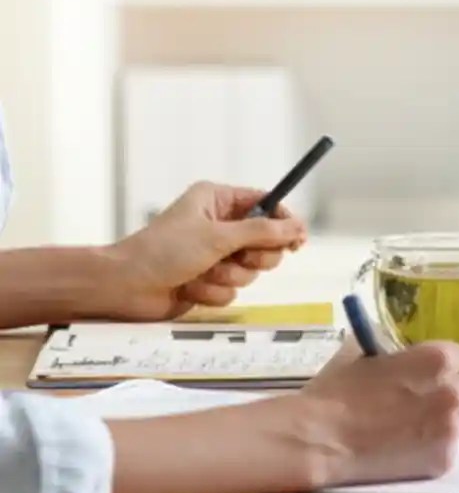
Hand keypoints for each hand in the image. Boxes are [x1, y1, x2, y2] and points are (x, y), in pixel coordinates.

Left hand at [105, 181, 307, 319]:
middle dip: (254, 256)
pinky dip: (214, 290)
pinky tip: (191, 287)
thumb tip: (298, 227)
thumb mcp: (217, 236)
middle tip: (239, 256)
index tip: (298, 239)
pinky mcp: (210, 279)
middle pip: (266, 241)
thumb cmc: (163, 251)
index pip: (266, 203)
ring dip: (229, 275)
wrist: (126, 286)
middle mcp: (219, 225)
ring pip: (251, 270)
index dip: (284, 221)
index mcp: (218, 201)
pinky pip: (234, 288)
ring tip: (202, 272)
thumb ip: (262, 231)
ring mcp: (215, 254)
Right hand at [300, 341, 458, 485]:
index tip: (424, 376)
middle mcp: (453, 393)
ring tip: (408, 430)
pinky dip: (430, 451)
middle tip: (417, 405)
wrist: (320, 439)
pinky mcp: (444, 460)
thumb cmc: (337, 391)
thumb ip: (392, 349)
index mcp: (438, 359)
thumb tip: (400, 349)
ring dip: (442, 424)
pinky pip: (446, 450)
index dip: (440, 368)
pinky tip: (404, 451)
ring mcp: (451, 430)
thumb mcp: (362, 352)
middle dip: (445, 396)